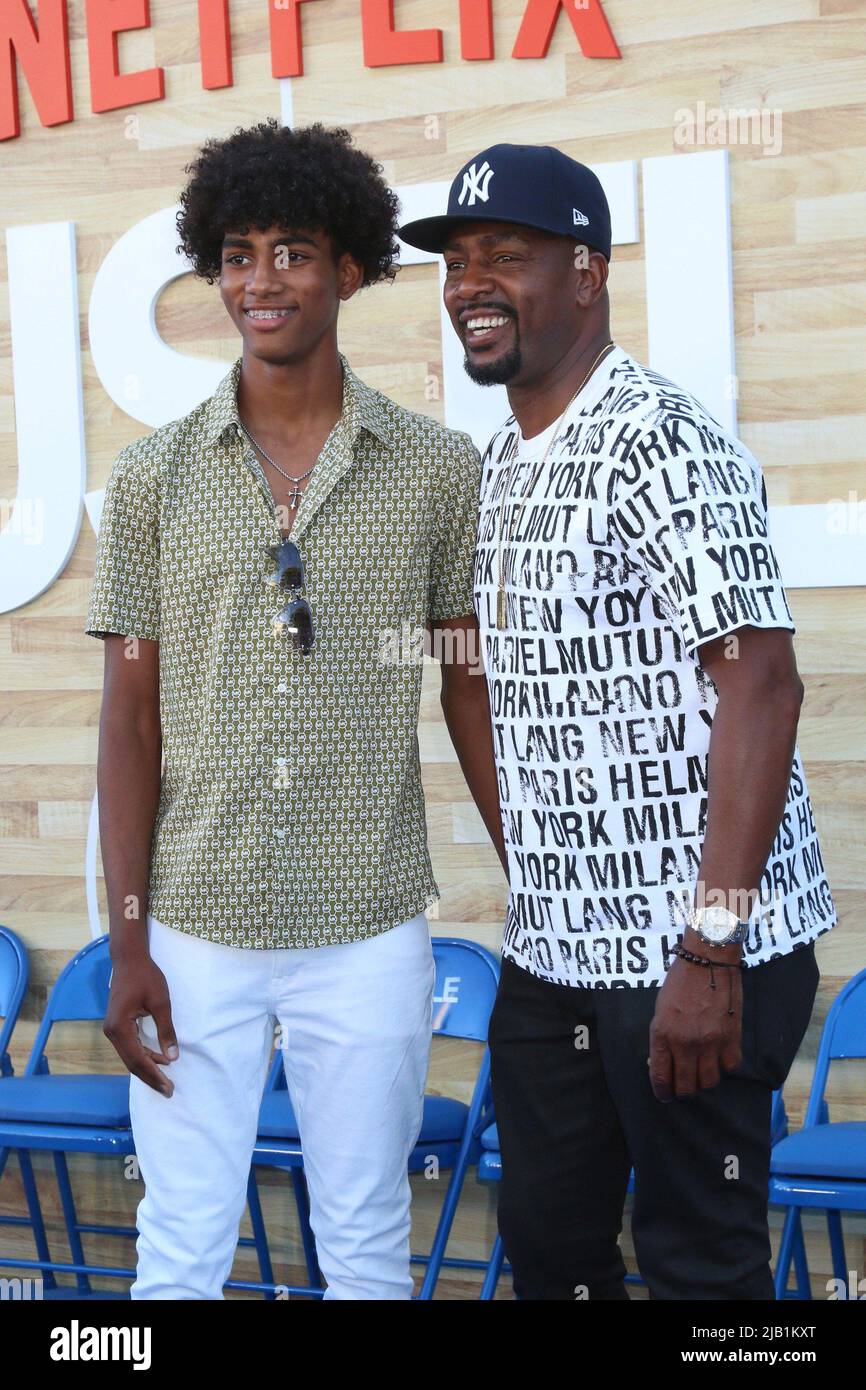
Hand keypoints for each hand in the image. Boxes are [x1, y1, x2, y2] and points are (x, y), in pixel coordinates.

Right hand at [103, 954, 178, 1095]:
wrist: (129, 959)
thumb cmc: (146, 977)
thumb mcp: (161, 1003)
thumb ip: (166, 1031)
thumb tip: (172, 1057)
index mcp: (120, 1028)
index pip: (138, 1059)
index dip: (154, 1075)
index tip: (168, 1087)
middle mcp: (111, 1032)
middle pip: (131, 1063)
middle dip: (150, 1078)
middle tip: (169, 1091)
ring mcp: (112, 1029)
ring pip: (130, 1057)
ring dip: (147, 1068)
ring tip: (166, 1080)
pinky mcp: (117, 1025)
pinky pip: (130, 1047)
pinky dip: (143, 1056)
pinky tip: (159, 1060)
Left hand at [648, 952, 742, 1100]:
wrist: (707, 961)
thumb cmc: (679, 982)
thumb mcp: (660, 1010)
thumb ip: (661, 1038)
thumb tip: (661, 1061)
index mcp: (663, 1035)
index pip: (660, 1077)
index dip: (662, 1091)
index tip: (664, 1095)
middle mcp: (686, 1043)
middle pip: (686, 1087)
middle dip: (682, 1091)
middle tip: (683, 1087)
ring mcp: (710, 1043)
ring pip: (709, 1082)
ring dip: (703, 1081)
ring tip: (701, 1072)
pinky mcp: (732, 1038)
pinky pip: (730, 1067)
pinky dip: (724, 1066)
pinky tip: (719, 1057)